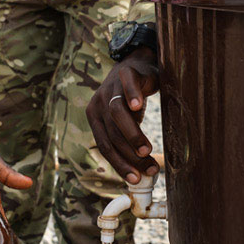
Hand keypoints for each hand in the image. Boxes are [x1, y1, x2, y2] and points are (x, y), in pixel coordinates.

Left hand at [86, 46, 159, 184]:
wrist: (137, 65)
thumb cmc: (132, 99)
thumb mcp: (126, 120)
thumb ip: (127, 140)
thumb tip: (143, 172)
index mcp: (95, 117)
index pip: (105, 145)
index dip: (120, 164)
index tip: (135, 179)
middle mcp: (99, 103)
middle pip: (111, 133)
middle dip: (130, 155)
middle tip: (148, 168)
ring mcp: (111, 87)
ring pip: (117, 114)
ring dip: (132, 135)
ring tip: (147, 150)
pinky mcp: (126, 73)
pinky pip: (127, 86)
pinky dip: (132, 96)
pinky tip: (139, 107)